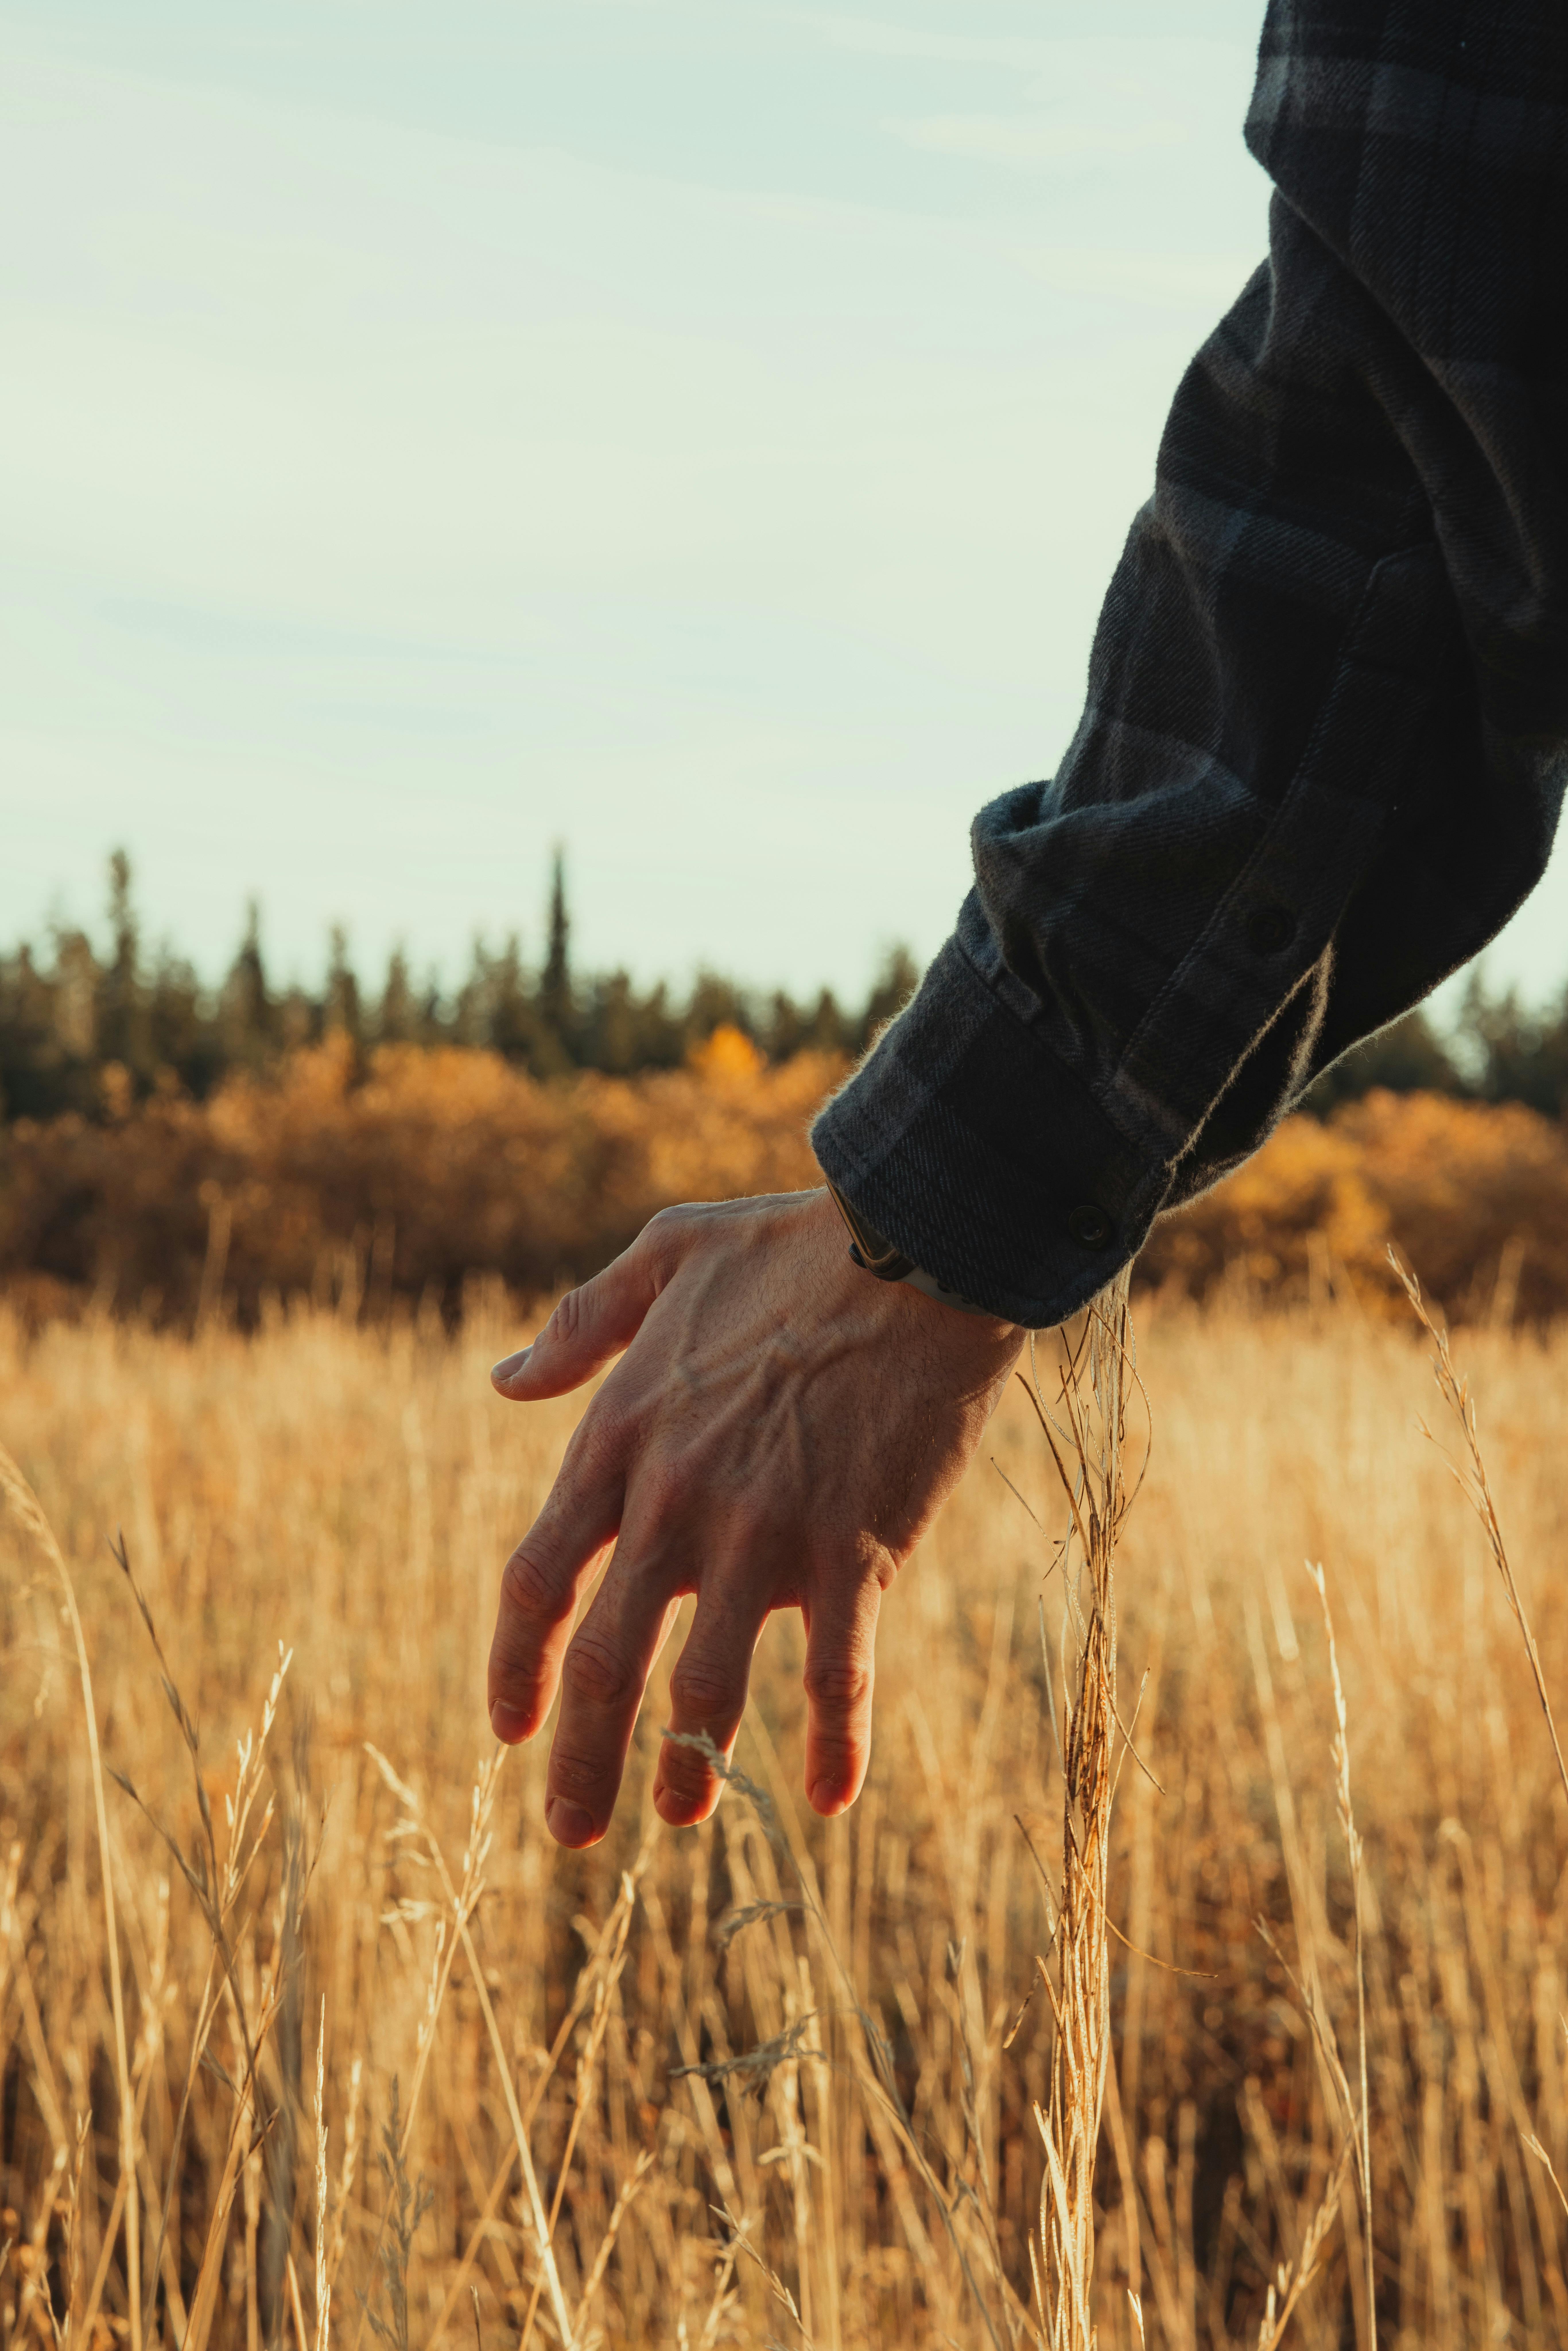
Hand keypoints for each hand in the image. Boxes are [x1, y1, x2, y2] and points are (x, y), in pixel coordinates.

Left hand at [486, 1187, 1023, 1845]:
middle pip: (604, 1662)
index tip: (509, 1728)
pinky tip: (831, 1798)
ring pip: (706, 1687)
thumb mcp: (666, 1256)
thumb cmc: (794, 1248)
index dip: (514, 1667)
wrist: (918, 1251)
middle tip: (570, 1832)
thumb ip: (581, 1325)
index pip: (536, 1581)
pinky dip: (833, 1745)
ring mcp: (765, 1536)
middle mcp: (678, 1503)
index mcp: (622, 1440)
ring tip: (683, 1816)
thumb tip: (506, 1378)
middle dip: (582, 1761)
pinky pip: (838, 1675)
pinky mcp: (854, 1553)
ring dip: (692, 1767)